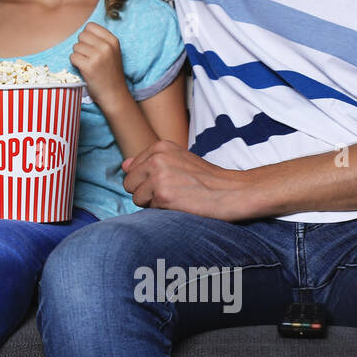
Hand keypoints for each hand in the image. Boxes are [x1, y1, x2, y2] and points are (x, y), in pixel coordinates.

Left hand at [70, 22, 129, 107]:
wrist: (114, 94)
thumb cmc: (110, 73)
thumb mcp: (112, 52)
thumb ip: (101, 40)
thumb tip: (83, 31)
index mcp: (113, 41)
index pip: (90, 26)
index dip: (86, 36)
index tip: (90, 46)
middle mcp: (106, 47)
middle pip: (82, 36)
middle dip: (81, 46)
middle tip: (87, 57)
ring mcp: (98, 57)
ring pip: (76, 47)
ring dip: (78, 55)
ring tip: (86, 64)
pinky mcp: (89, 67)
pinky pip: (72, 57)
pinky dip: (74, 63)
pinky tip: (83, 69)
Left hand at [122, 141, 249, 219]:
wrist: (233, 191)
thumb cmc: (206, 178)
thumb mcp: (178, 160)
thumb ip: (149, 161)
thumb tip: (123, 165)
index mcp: (159, 146)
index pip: (132, 170)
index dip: (147, 180)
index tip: (169, 181)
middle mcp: (156, 158)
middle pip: (129, 183)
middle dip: (145, 192)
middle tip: (171, 192)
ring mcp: (159, 176)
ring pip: (137, 198)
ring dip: (153, 202)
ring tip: (176, 197)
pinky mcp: (163, 195)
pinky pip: (148, 208)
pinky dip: (161, 210)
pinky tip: (180, 204)